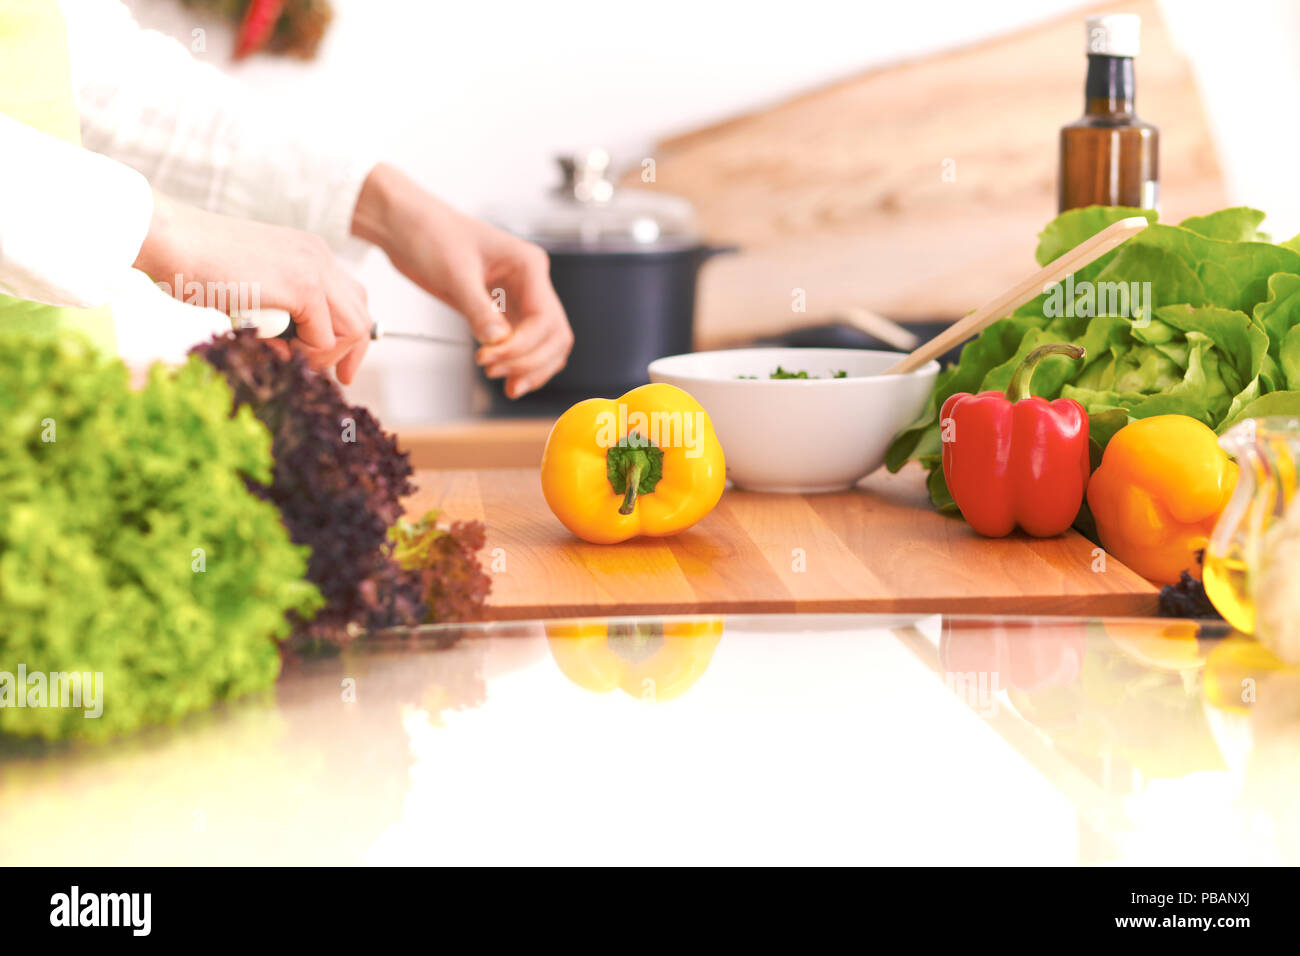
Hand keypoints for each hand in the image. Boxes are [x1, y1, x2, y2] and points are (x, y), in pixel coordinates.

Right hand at [134, 194, 371, 382]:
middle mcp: (319, 256)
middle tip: (334, 378)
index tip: (339, 368)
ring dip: (324, 355)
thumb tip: (293, 353)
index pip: (352, 300)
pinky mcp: (303, 285)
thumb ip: (281, 314)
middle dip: (352, 353)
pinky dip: (302, 353)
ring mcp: (314, 268)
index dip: (350, 339)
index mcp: (309, 253)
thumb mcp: (253, 290)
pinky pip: (324, 338)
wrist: (170, 239)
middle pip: (363, 315)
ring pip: (354, 329)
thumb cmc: (197, 266)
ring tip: (286, 354)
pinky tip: (271, 345)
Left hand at [352, 163, 572, 398]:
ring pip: (546, 344)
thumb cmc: (430, 234)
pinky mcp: (502, 311)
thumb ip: (478, 308)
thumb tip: (498, 341)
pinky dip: (521, 364)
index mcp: (528, 265)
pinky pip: (524, 344)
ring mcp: (519, 298)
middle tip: (495, 373)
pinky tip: (507, 379)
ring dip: (532, 368)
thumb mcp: (454, 272)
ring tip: (507, 385)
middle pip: (554, 336)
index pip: (545, 318)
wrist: (405, 226)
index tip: (488, 359)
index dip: (522, 346)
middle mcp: (530, 283)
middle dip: (530, 361)